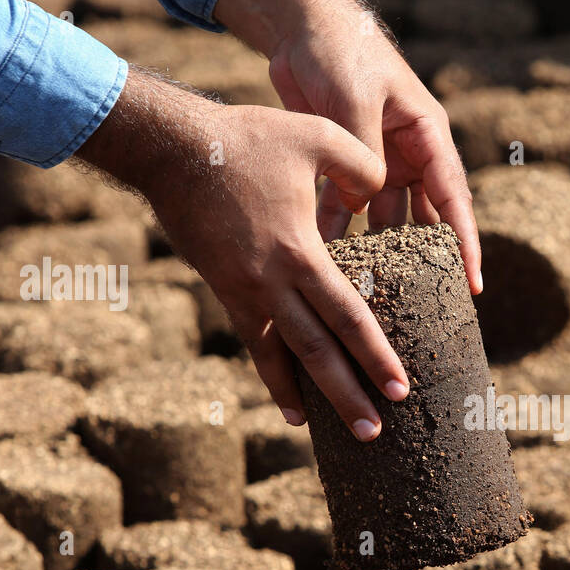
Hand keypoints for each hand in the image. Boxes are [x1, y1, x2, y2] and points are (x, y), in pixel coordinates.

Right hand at [77, 69, 407, 439]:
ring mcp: (244, 292)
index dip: (374, 356)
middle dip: (347, 395)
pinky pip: (256, 344)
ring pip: (282, 358)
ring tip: (330, 433)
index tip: (399, 388)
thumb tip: (381, 193)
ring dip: (309, 397)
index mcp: (299, 253)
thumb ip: (361, 165)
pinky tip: (293, 404)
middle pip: (316, 352)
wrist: (170, 150)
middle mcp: (270, 284)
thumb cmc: (246, 138)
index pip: (347, 317)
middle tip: (373, 433)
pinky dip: (274, 377)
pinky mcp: (226, 292)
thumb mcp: (316, 136)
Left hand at [215, 0, 482, 292]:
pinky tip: (330, 262)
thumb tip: (367, 208)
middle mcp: (409, 155)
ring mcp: (380, 162)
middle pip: (426, 218)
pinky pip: (348, 208)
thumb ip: (366, 156)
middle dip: (427, 259)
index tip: (473, 283)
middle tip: (428, 302)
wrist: (300, 28)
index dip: (465, 244)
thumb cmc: (341, 53)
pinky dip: (340, 234)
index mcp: (427, 137)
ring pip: (386, 220)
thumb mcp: (357, 102)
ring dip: (379, 252)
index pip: (454, 198)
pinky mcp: (347, 165)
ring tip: (375, 290)